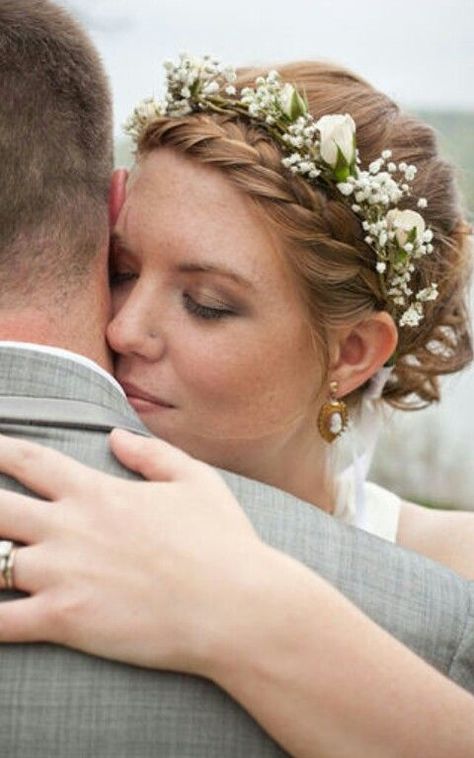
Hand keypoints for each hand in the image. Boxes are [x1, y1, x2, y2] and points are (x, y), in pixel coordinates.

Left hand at [0, 430, 263, 673]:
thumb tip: (115, 437)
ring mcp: (61, 574)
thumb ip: (151, 453)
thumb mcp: (195, 480)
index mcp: (96, 492)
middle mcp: (69, 527)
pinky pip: (1, 622)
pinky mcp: (64, 620)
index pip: (28, 460)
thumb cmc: (222, 542)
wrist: (235, 605)